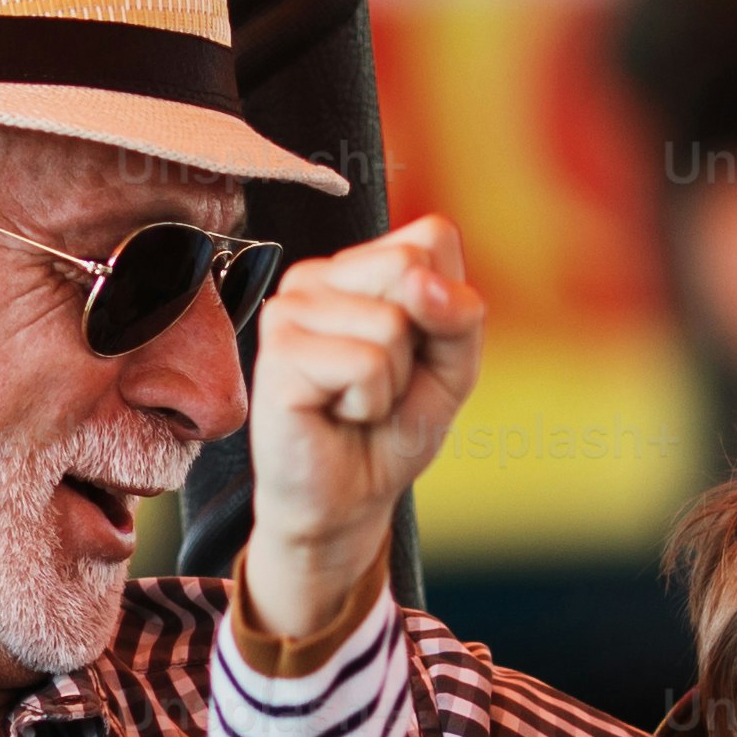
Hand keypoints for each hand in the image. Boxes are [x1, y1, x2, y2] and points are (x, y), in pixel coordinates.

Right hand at [238, 219, 481, 645]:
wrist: (348, 499)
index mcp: (354, 265)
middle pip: (410, 269)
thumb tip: (422, 282)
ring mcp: (288, 311)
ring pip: (390, 322)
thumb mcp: (454, 365)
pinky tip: (335, 413)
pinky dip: (368, 402)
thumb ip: (459, 312)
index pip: (432, 237)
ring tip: (356, 401)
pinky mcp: (277, 354)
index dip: (446, 303)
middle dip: (418, 343)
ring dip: (391, 382)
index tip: (415, 351)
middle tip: (382, 382)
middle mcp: (313, 276)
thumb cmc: (392, 427)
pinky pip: (364, 363)